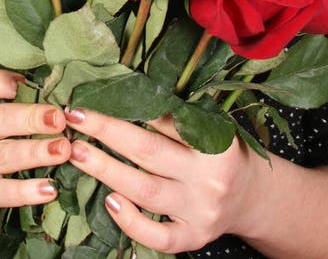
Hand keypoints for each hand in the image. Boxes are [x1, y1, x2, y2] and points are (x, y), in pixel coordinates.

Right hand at [0, 68, 69, 231]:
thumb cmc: (8, 143)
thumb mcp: (11, 118)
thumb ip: (31, 101)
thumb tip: (71, 85)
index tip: (21, 82)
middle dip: (29, 117)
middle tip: (59, 119)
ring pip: (2, 155)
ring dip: (35, 152)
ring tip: (63, 150)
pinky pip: (1, 192)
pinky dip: (27, 191)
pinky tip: (50, 189)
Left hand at [64, 107, 257, 253]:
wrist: (252, 197)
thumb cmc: (222, 152)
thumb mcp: (212, 127)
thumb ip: (178, 115)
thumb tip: (125, 89)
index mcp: (215, 142)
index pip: (166, 119)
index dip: (129, 105)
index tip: (97, 94)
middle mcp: (209, 177)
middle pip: (148, 151)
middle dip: (107, 132)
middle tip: (75, 118)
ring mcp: (200, 211)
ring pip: (145, 191)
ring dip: (106, 170)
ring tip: (78, 153)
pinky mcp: (193, 237)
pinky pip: (158, 236)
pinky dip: (131, 222)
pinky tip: (109, 201)